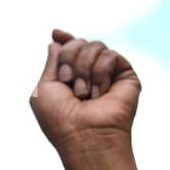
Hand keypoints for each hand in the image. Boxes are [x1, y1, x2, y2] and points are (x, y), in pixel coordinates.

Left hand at [30, 28, 139, 153]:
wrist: (84, 136)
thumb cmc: (60, 119)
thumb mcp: (44, 89)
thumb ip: (52, 63)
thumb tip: (56, 40)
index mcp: (70, 78)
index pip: (70, 48)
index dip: (64, 39)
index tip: (56, 33)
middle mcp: (89, 74)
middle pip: (79, 42)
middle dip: (69, 58)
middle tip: (68, 82)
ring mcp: (108, 74)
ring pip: (95, 46)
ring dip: (83, 69)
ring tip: (83, 94)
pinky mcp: (125, 75)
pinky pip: (110, 55)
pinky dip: (100, 74)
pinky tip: (99, 94)